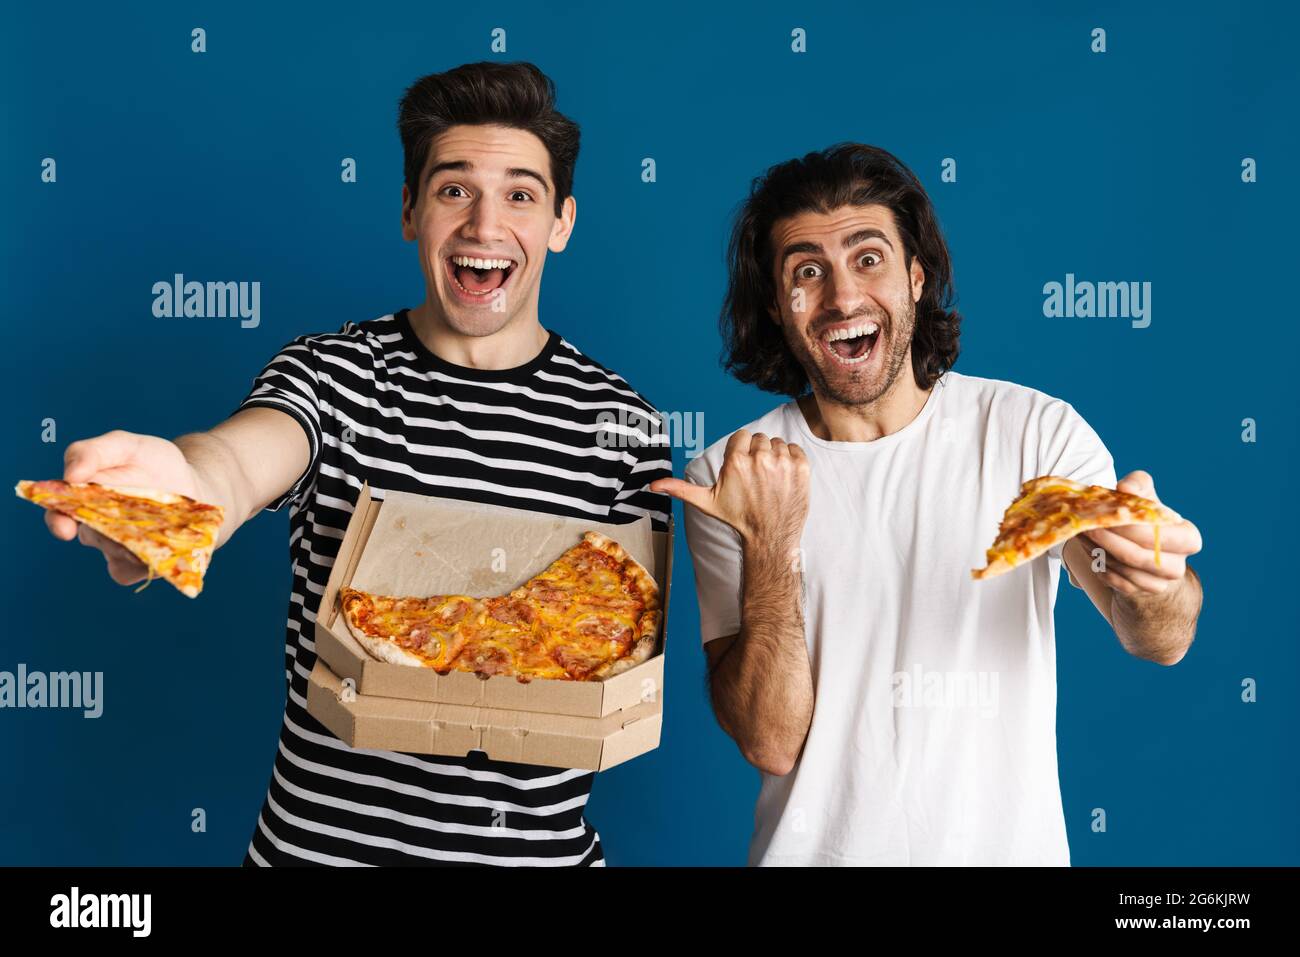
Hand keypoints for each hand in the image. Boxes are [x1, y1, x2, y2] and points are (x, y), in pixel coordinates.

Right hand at [45, 430, 204, 586]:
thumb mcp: (126, 446)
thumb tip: (70, 475)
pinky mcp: (138, 564)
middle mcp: (94, 527)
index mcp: (82, 499)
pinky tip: (161, 545)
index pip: (58, 514)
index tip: (65, 525)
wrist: (194, 487)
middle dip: (103, 532)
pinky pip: (131, 570)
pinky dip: (142, 560)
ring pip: (113, 553)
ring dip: (130, 541)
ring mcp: (116, 548)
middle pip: (89, 536)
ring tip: (155, 525)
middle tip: (123, 523)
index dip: (58, 521)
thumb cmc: (153, 464)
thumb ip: (93, 452)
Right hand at [649, 429, 810, 544]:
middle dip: (757, 453)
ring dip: (775, 456)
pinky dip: (791, 459)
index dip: (741, 450)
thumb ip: (681, 488)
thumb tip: (653, 485)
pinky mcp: (801, 468)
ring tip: (770, 479)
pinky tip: (784, 478)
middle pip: (759, 438)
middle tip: (756, 477)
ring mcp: (783, 463)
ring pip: (777, 443)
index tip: (742, 468)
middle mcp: (760, 458)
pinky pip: (795, 449)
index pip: (741, 436)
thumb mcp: (707, 502)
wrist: (770, 538)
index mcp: (736, 461)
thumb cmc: (737, 518)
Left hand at [1081, 470, 1201, 596]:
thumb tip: (1125, 488)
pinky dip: (1097, 563)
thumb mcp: (1147, 495)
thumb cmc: (1147, 518)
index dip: (1126, 526)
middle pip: (1135, 555)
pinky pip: (1112, 579)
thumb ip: (1138, 485)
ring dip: (1098, 551)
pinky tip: (1089, 547)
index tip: (1103, 514)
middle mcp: (1177, 566)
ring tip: (1083, 533)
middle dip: (1107, 539)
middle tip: (1086, 525)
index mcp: (1188, 539)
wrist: (1146, 550)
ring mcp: (1158, 584)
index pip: (1155, 535)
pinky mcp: (1138, 592)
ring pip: (1121, 568)